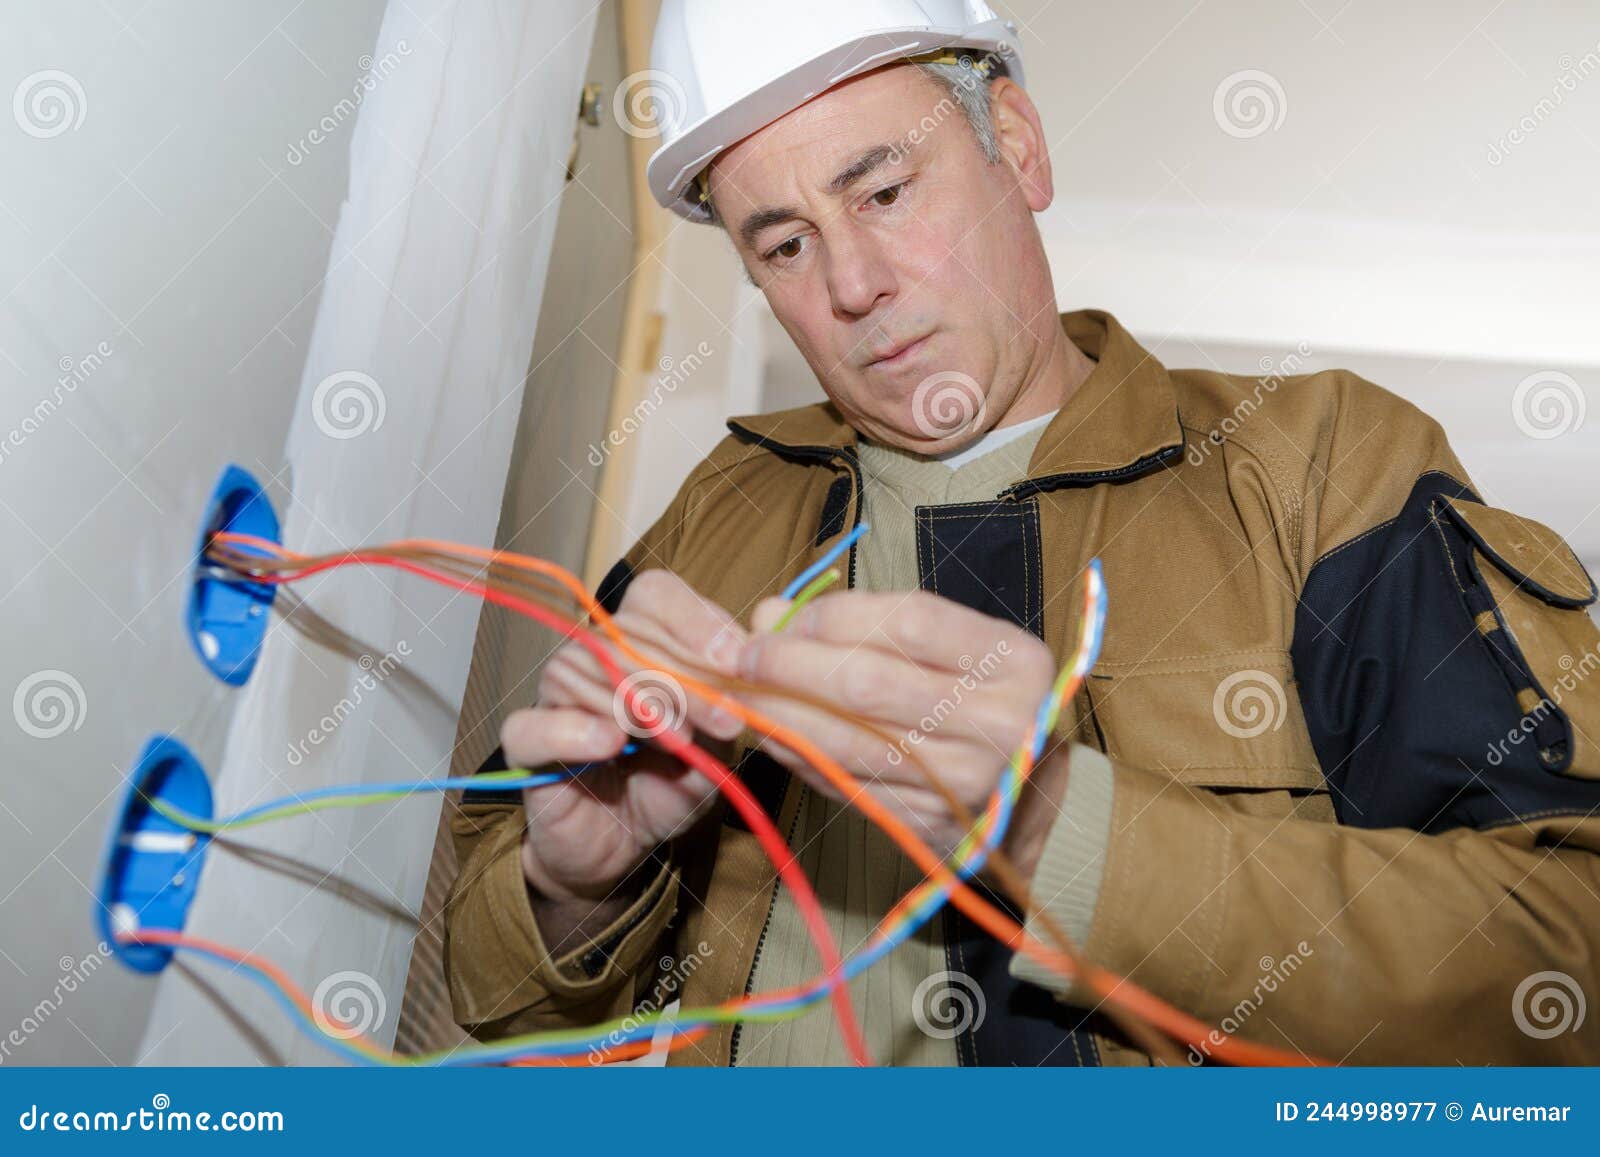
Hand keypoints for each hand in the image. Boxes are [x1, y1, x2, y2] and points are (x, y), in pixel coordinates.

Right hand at [500, 569, 747, 903]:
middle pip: (626, 632)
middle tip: (722, 722)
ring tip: (675, 742)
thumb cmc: (665, 787)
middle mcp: (595, 657)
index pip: (656, 596)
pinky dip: (574, 729)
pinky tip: (609, 743)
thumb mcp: (713, 748)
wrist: (619, 849)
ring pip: (582, 668)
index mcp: (641, 644)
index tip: (732, 663)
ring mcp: (556, 697)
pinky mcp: (527, 745)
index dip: (695, 620)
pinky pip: (536, 724)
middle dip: (684, 677)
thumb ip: (724, 707)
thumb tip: (741, 665)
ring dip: (638, 704)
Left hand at [734, 589, 1071, 884]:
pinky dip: (800, 757)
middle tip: (743, 656)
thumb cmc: (984, 700)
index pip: (909, 621)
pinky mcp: (931, 825)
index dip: (832, 616)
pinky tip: (773, 736)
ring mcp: (966, 782)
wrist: (1035, 798)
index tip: (783, 617)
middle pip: (870, 684)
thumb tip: (771, 615)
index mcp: (1012, 660)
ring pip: (849, 742)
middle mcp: (998, 722)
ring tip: (742, 694)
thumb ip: (870, 624)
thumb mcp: (956, 647)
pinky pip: (847, 785)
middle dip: (790, 666)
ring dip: (781, 716)